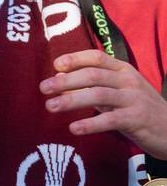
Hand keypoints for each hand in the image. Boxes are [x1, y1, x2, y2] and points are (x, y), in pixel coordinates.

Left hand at [39, 49, 166, 158]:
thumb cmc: (140, 109)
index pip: (97, 57)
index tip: (55, 65)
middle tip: (43, 88)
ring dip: (71, 100)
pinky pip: (110, 120)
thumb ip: (94, 85)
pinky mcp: (136, 120)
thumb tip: (61, 78)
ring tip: (50, 106)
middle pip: (93, 75)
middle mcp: (128, 81)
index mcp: (123, 70)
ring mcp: (133, 100)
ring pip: (98, 95)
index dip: (75, 58)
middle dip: (66, 81)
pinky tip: (74, 128)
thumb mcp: (120, 92)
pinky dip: (90, 124)